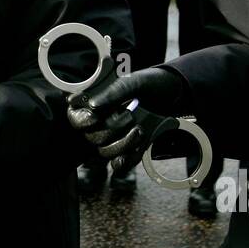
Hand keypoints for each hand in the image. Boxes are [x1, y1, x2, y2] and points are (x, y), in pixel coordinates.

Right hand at [67, 66, 186, 172]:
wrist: (172, 95)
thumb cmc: (148, 85)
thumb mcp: (133, 83)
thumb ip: (113, 93)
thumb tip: (93, 106)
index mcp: (94, 104)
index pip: (75, 119)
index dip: (82, 121)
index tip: (94, 116)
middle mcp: (99, 124)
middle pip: (92, 138)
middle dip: (111, 129)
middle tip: (130, 115)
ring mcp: (113, 139)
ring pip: (104, 153)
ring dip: (122, 144)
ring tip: (139, 129)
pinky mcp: (127, 151)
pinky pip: (119, 164)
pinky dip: (126, 159)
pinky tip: (135, 147)